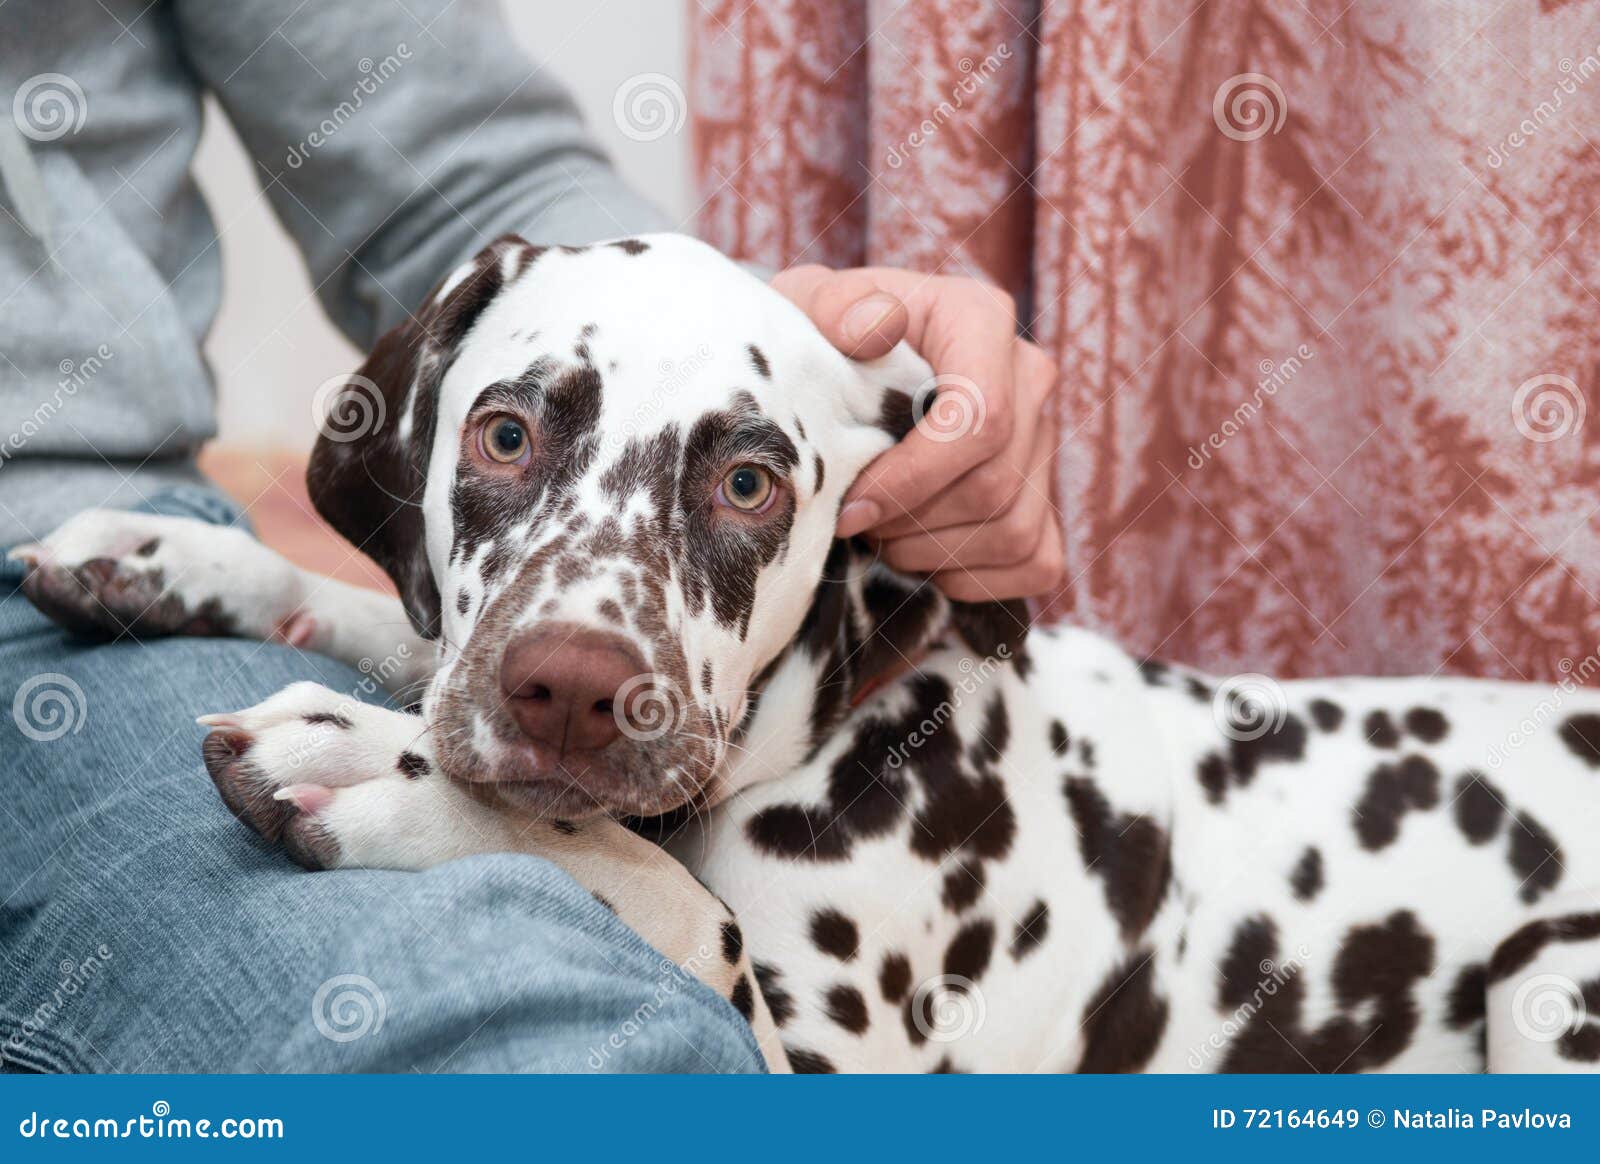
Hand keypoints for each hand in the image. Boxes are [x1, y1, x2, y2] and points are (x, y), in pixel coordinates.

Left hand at [773, 265, 1063, 602]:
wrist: (844, 365)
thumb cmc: (824, 339)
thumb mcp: (812, 307)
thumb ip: (837, 309)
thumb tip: (872, 328)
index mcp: (980, 319)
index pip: (981, 419)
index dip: (913, 479)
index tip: (851, 506)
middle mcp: (1029, 376)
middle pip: (993, 486)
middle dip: (912, 523)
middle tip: (854, 523)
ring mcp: (1045, 439)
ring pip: (1013, 531)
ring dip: (933, 555)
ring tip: (881, 537)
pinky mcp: (1047, 498)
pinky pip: (1033, 562)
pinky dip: (972, 579)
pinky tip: (921, 556)